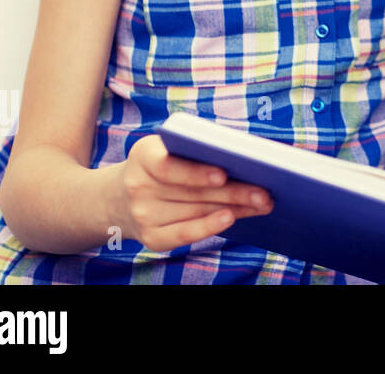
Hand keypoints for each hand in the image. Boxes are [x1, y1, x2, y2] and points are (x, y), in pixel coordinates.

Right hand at [108, 134, 272, 250]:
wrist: (119, 197)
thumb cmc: (163, 164)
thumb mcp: (169, 147)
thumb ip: (197, 147)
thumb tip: (243, 156)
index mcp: (144, 155)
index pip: (167, 165)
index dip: (195, 172)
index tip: (223, 174)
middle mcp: (138, 186)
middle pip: (192, 192)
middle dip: (233, 192)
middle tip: (264, 192)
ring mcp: (142, 215)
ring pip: (195, 212)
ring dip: (234, 209)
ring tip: (262, 204)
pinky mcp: (150, 237)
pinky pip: (184, 235)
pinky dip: (209, 227)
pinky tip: (231, 219)